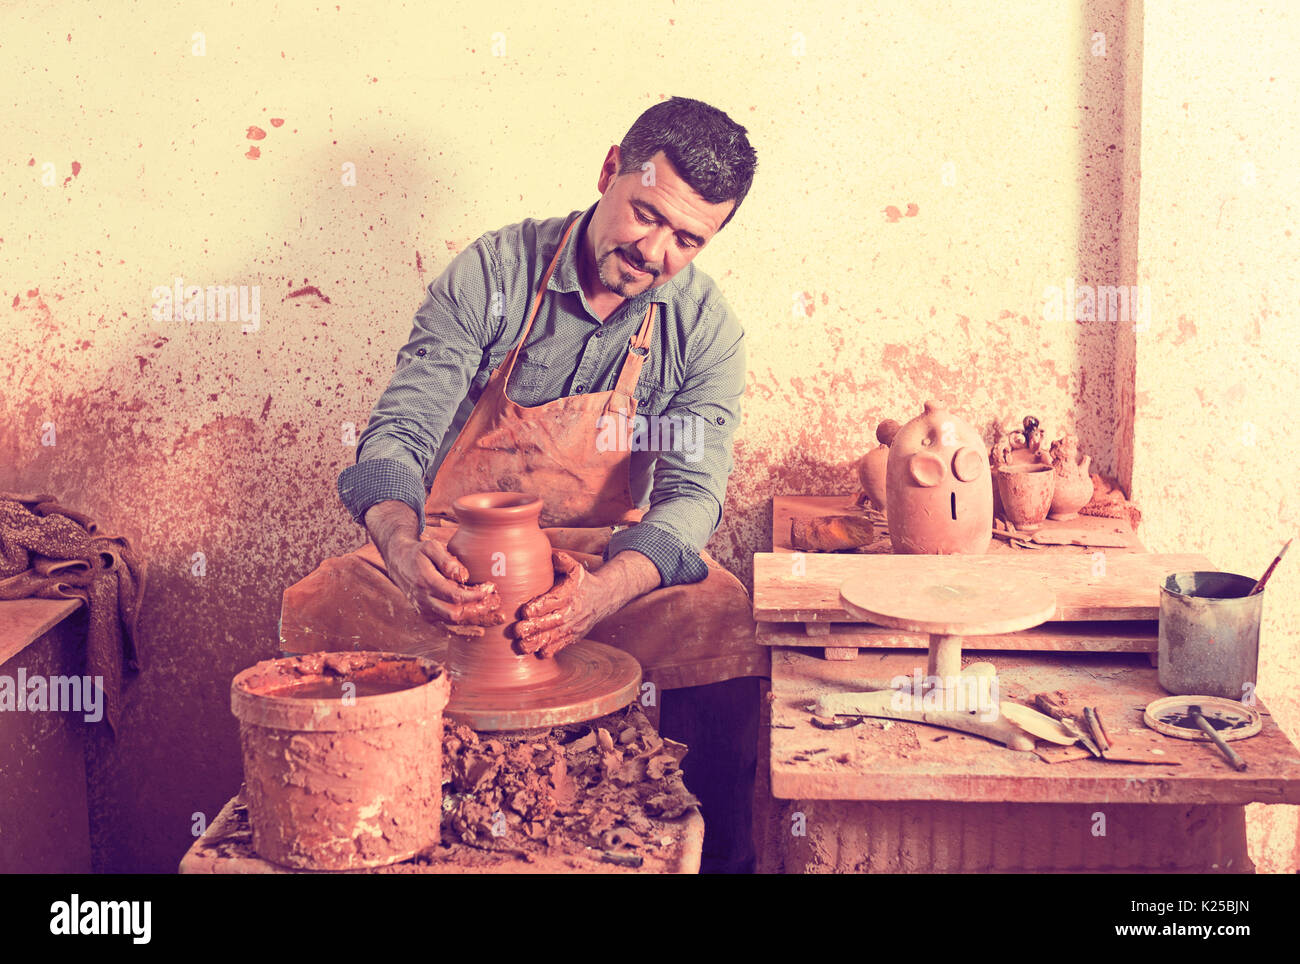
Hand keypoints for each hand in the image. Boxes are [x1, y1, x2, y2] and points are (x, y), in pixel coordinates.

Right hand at [384, 534, 504, 635]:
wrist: (399, 563)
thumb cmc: (419, 553)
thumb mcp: (431, 547)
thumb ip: (447, 560)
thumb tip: (464, 575)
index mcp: (426, 582)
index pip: (454, 595)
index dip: (475, 595)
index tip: (491, 588)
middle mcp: (424, 601)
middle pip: (455, 613)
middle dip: (480, 610)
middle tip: (498, 603)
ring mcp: (424, 611)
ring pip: (453, 624)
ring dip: (477, 622)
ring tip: (497, 617)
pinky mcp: (427, 617)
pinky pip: (446, 629)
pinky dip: (464, 631)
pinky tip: (481, 630)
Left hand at [513, 551, 613, 656]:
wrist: (604, 598)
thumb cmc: (583, 582)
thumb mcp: (575, 568)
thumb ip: (561, 560)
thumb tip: (549, 554)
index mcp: (568, 594)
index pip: (551, 602)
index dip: (537, 607)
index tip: (524, 611)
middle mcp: (570, 612)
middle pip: (550, 623)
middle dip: (533, 628)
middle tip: (517, 631)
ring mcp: (572, 627)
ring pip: (553, 637)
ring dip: (536, 643)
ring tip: (522, 646)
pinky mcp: (573, 636)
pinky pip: (561, 646)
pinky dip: (549, 651)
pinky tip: (536, 653)